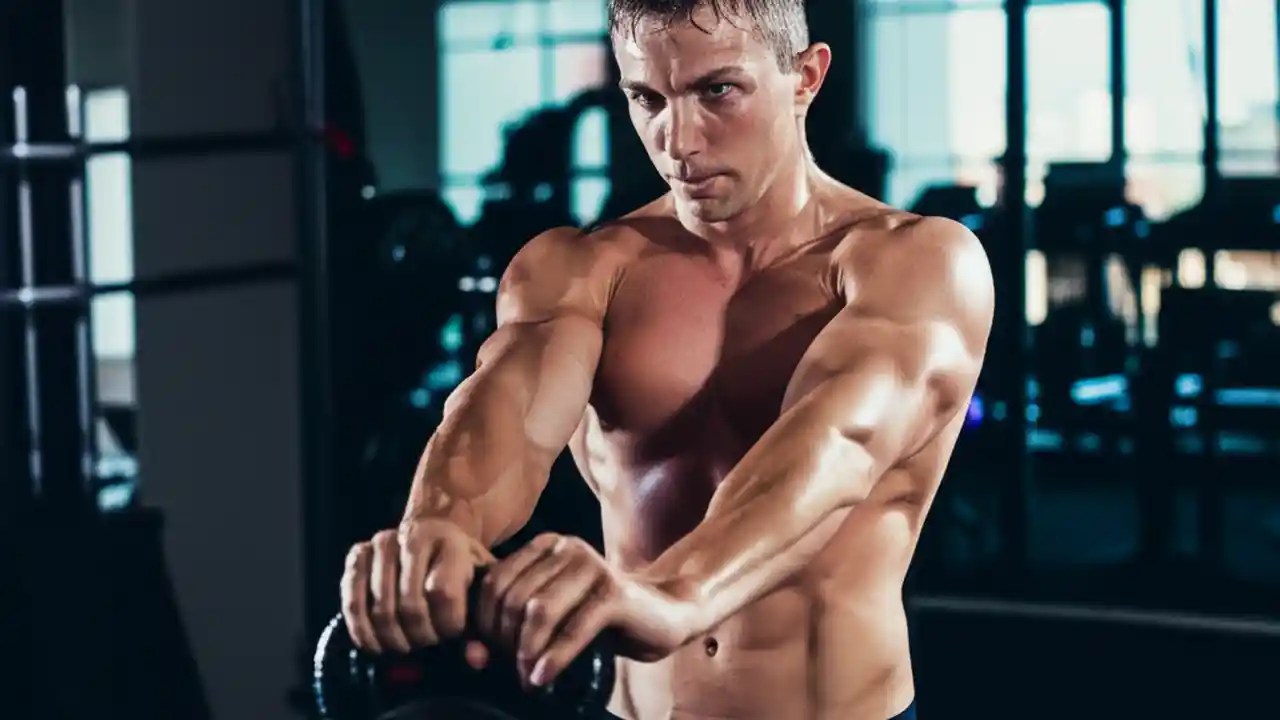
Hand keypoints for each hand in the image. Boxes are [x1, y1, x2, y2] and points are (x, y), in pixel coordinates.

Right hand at [340, 516, 494, 653]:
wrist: (433, 539)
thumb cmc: (460, 570)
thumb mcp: (480, 588)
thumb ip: (481, 623)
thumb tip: (475, 658)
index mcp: (450, 541)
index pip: (442, 594)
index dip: (446, 625)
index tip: (452, 635)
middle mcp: (413, 536)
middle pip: (410, 605)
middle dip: (420, 637)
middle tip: (427, 645)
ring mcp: (381, 543)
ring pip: (380, 608)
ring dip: (393, 639)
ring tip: (406, 647)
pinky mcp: (357, 554)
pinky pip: (352, 601)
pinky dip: (363, 631)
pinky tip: (377, 646)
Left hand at [474, 532, 699, 688]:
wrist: (664, 615)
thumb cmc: (600, 619)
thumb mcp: (552, 617)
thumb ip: (511, 628)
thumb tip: (472, 657)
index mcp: (546, 546)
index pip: (493, 581)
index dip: (482, 624)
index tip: (488, 656)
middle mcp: (567, 548)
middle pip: (512, 597)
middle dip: (504, 642)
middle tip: (512, 671)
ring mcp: (592, 566)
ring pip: (538, 610)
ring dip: (525, 652)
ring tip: (526, 678)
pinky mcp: (614, 592)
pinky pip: (572, 628)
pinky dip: (552, 658)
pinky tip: (542, 678)